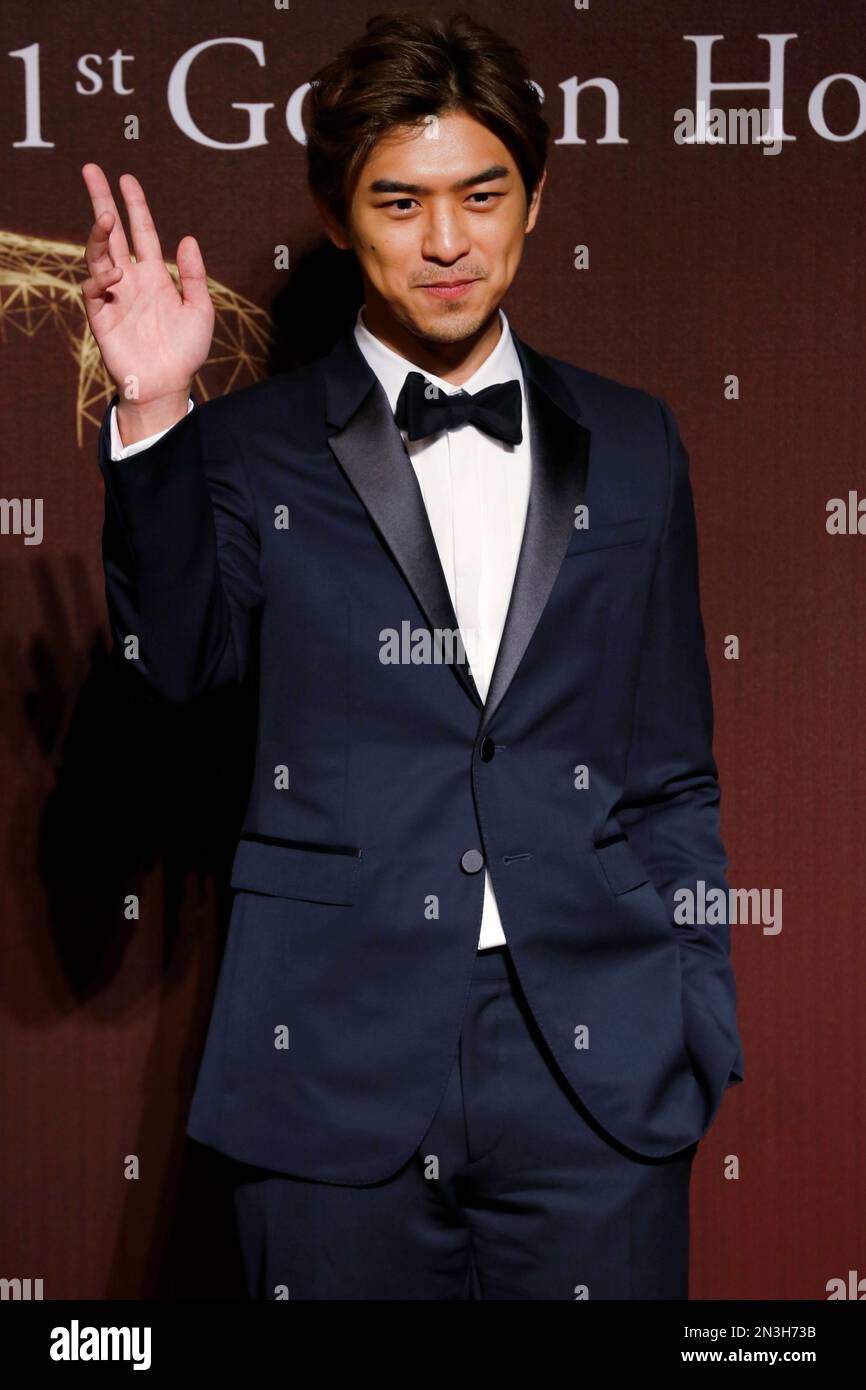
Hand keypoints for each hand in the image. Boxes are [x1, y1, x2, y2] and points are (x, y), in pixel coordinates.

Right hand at [80, 164, 213, 433]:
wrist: (168, 385)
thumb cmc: (185, 352)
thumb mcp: (200, 310)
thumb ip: (194, 275)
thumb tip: (187, 238)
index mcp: (154, 276)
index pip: (142, 233)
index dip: (135, 206)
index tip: (127, 179)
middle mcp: (130, 280)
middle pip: (112, 233)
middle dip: (101, 201)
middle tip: (91, 170)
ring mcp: (114, 296)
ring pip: (98, 254)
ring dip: (99, 234)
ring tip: (106, 217)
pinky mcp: (101, 315)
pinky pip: (94, 288)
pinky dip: (100, 276)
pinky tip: (114, 273)